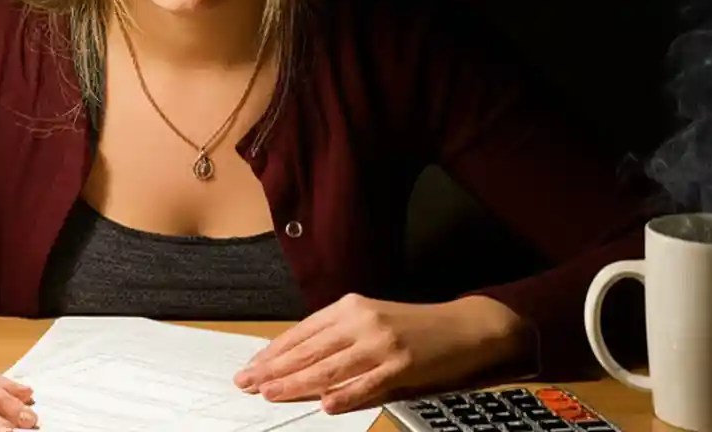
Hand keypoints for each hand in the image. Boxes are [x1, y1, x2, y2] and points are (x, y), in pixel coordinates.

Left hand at [232, 294, 528, 413]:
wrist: (463, 327)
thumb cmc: (413, 326)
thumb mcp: (370, 320)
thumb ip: (337, 337)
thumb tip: (297, 361)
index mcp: (350, 307)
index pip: (303, 332)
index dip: (275, 351)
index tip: (252, 367)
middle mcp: (362, 321)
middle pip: (310, 349)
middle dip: (275, 369)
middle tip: (247, 384)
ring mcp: (382, 343)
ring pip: (331, 367)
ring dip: (298, 383)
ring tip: (271, 394)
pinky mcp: (402, 366)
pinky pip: (368, 384)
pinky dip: (346, 395)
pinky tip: (325, 404)